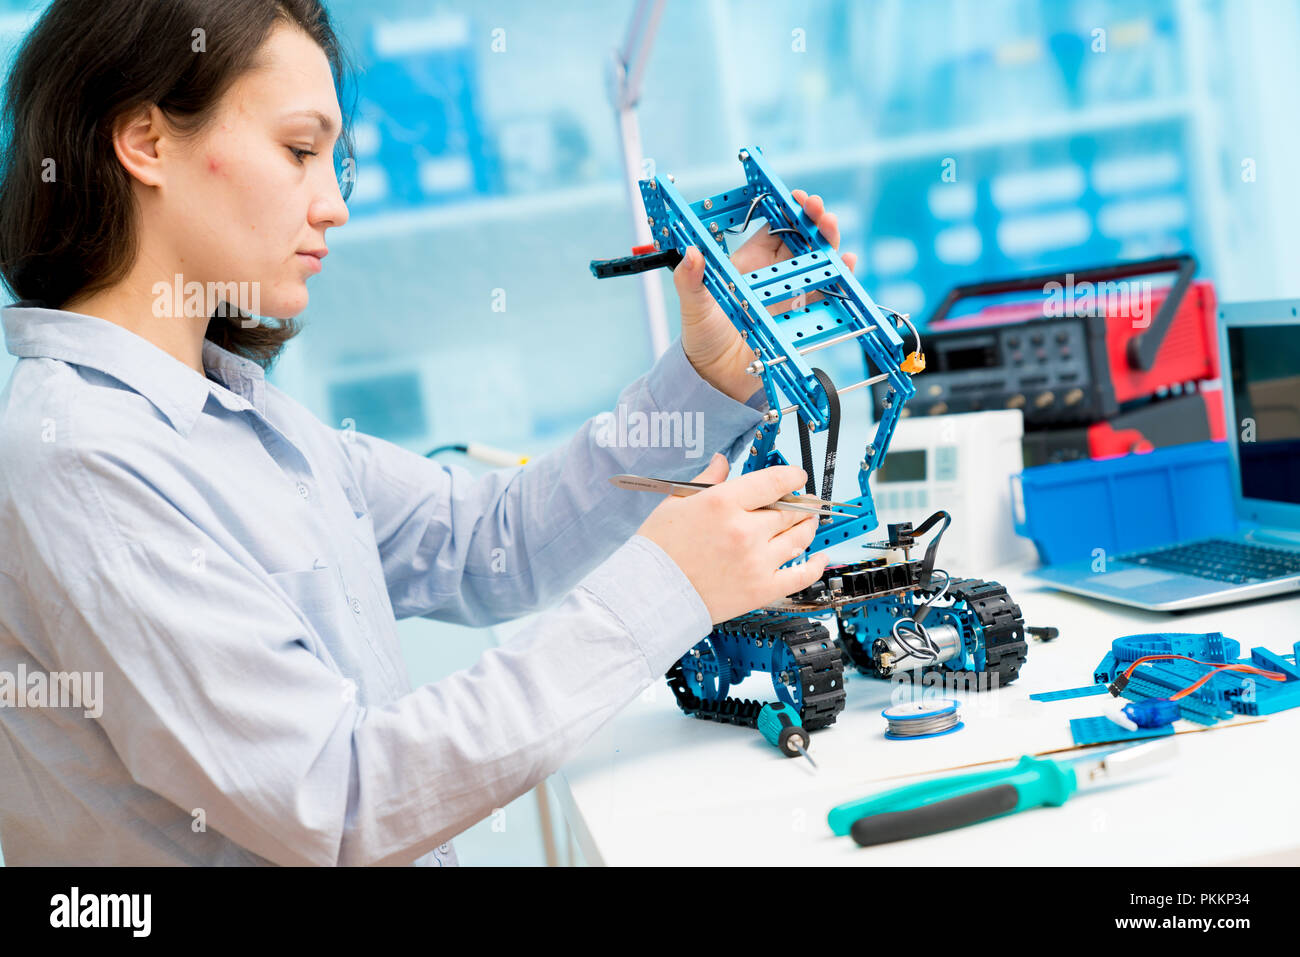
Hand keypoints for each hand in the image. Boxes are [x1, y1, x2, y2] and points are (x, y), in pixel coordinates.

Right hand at [636, 453, 829, 623]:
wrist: (650, 594)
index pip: (773, 481)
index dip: (792, 476)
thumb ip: (707, 480)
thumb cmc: (658, 551)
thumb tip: (722, 462)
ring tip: (808, 523)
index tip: (797, 476)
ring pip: (799, 537)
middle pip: (789, 510)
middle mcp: (745, 530)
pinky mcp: (762, 589)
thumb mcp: (676, 503)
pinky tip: (820, 557)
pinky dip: (816, 565)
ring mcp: (757, 561)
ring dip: (807, 527)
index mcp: (723, 504)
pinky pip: (801, 575)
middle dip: (800, 503)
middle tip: (802, 502)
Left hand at [673, 190, 859, 403]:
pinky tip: (847, 265)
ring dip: (828, 242)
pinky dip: (841, 278)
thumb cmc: (703, 340)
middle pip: (801, 239)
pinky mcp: (804, 317)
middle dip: (812, 219)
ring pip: (817, 261)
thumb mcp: (694, 308)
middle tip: (817, 208)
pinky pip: (827, 294)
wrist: (718, 380)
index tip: (794, 198)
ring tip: (830, 228)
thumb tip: (692, 254)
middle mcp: (773, 276)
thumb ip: (691, 281)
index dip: (785, 210)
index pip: (772, 227)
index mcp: (748, 264)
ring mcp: (791, 295)